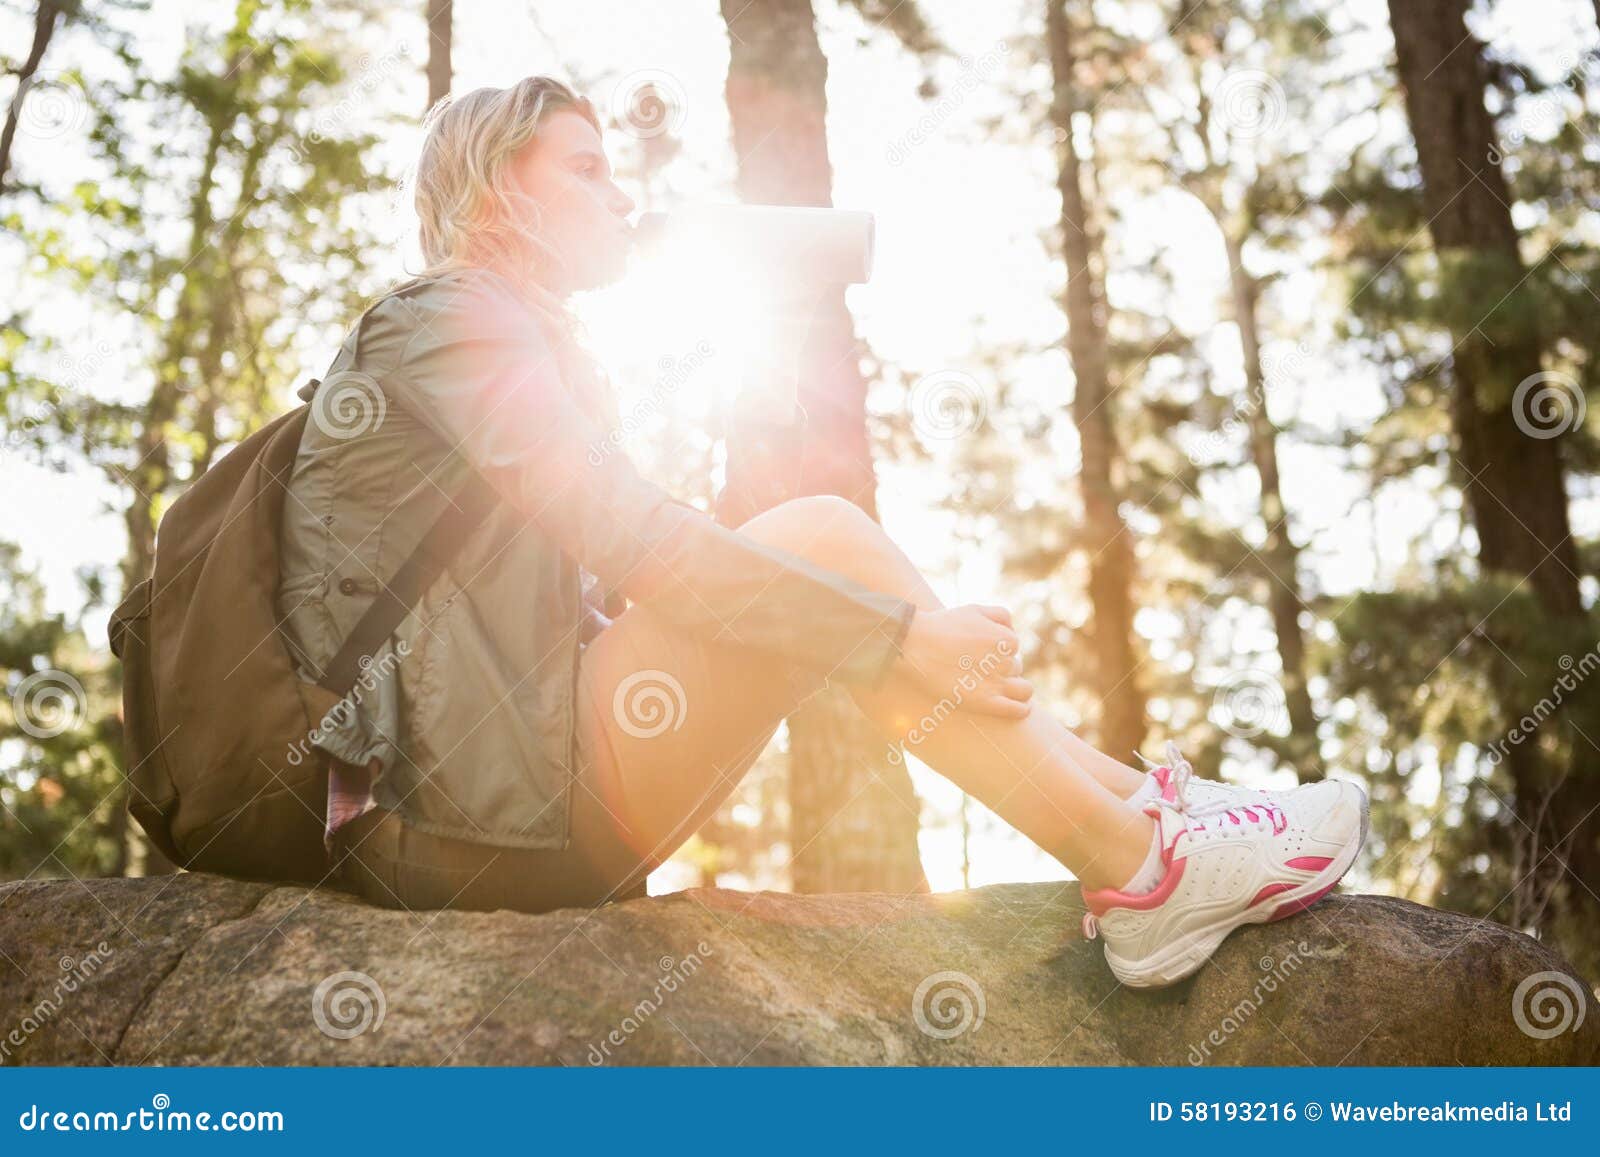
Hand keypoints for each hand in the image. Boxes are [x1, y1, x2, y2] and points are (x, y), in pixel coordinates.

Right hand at [895, 604, 1032, 718]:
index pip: (1013, 648)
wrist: (913, 644)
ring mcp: (996, 683)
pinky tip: (1019, 709)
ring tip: (997, 689)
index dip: (998, 651)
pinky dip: (1022, 709)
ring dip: (1014, 688)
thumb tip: (1012, 631)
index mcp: (1006, 639)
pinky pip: (1017, 709)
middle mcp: (1005, 661)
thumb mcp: (975, 609)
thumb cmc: (941, 626)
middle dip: (1002, 669)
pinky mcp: (985, 702)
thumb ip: (1000, 616)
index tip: (981, 654)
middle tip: (977, 670)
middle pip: (1015, 668)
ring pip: (1023, 689)